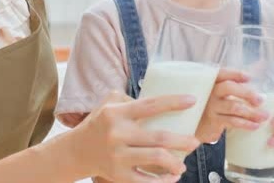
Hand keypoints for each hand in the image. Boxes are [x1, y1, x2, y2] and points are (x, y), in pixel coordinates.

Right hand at [75, 90, 200, 182]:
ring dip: (176, 163)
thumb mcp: (108, 103)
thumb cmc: (100, 123)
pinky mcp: (118, 176)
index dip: (174, 102)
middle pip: (159, 138)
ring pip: (156, 159)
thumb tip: (159, 99)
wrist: (77, 151)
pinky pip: (146, 181)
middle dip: (183, 141)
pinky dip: (163, 182)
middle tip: (196, 142)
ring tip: (183, 164)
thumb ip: (131, 98)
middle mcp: (118, 134)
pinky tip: (173, 177)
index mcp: (117, 113)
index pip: (150, 105)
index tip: (193, 101)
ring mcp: (118, 157)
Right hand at [195, 68, 268, 143]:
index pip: (223, 73)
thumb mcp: (219, 95)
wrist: (198, 126)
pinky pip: (232, 121)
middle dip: (247, 93)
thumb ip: (235, 91)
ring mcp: (211, 107)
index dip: (236, 74)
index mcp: (212, 82)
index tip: (249, 77)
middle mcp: (210, 92)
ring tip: (264, 116)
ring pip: (234, 106)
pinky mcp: (214, 121)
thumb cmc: (214, 107)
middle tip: (261, 100)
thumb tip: (261, 96)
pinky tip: (255, 125)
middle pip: (228, 87)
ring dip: (251, 112)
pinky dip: (246, 123)